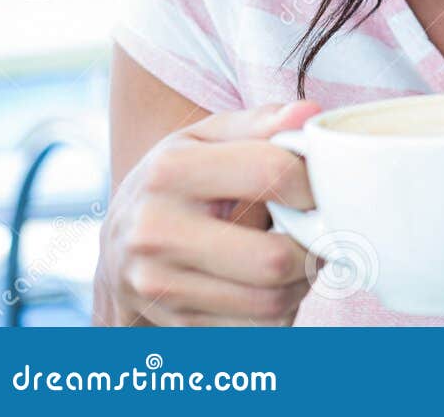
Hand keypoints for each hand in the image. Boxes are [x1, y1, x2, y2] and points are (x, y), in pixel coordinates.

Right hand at [98, 102, 320, 325]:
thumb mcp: (208, 136)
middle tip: (322, 232)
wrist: (121, 240)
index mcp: (170, 172)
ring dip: (303, 282)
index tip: (320, 188)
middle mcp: (156, 231)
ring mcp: (160, 284)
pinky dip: (281, 309)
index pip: (272, 175)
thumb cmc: (179, 179)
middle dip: (315, 248)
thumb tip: (310, 116)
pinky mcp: (174, 322)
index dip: (314, 183)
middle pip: (274, 259)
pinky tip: (273, 282)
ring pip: (270, 302)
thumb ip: (262, 122)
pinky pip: (257, 329)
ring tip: (300, 255)